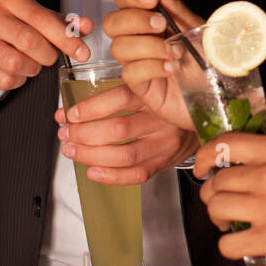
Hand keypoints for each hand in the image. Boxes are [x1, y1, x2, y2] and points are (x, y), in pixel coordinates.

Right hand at [0, 0, 92, 91]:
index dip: (65, 38)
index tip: (82, 53)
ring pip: (17, 63)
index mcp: (11, 0)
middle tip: (49, 57)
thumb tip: (86, 26)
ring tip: (30, 62)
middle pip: (29, 41)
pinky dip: (18, 80)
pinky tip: (15, 70)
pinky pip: (6, 79)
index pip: (42, 18)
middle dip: (48, 55)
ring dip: (32, 68)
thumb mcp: (37, 19)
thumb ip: (63, 23)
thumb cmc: (13, 28)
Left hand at [55, 84, 197, 184]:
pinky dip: (111, 176)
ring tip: (72, 150)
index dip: (91, 107)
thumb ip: (117, 94)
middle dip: (84, 133)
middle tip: (66, 133)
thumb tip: (72, 111)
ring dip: (91, 155)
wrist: (200, 123)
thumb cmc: (165, 105)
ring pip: (124, 154)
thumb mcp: (148, 89)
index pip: (120, 98)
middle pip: (118, 129)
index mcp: (154, 95)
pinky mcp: (163, 163)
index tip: (70, 114)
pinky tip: (92, 171)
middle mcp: (161, 120)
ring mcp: (163, 144)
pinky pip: (135, 174)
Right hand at [105, 0, 203, 131]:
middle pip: (112, 23)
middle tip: (161, 25)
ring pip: (119, 47)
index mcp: (152, 23)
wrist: (224, 95)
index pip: (124, 2)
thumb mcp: (198, 29)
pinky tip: (170, 68)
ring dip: (149, 46)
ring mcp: (138, 64)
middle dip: (135, 19)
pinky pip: (130, 73)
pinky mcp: (141, 88)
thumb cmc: (211, 63)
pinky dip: (151, 66)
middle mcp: (141, 41)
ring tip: (175, 52)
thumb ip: (175, 8)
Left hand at [193, 132, 265, 262]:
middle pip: (215, 182)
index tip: (201, 168)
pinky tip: (244, 243)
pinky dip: (229, 245)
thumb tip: (243, 166)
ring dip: (219, 219)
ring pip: (216, 209)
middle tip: (224, 204)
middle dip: (213, 196)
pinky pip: (228, 243)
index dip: (204, 158)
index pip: (222, 145)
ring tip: (232, 224)